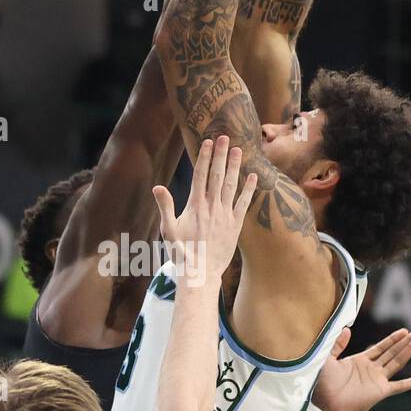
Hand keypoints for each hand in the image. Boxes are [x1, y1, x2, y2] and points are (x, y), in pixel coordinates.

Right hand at [153, 136, 255, 285]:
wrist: (200, 273)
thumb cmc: (182, 252)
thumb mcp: (168, 229)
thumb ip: (165, 206)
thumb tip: (157, 187)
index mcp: (195, 206)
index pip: (200, 175)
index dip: (205, 157)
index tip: (208, 142)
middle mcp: (211, 207)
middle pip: (217, 175)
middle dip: (221, 155)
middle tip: (225, 137)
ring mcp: (225, 216)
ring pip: (230, 185)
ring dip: (234, 166)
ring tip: (238, 149)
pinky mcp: (235, 226)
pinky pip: (243, 203)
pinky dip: (248, 189)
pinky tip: (253, 176)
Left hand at [312, 325, 410, 410]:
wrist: (323, 405)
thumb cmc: (321, 383)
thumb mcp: (327, 359)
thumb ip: (337, 344)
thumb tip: (347, 329)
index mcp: (359, 361)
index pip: (381, 347)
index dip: (393, 339)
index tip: (405, 331)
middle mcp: (371, 369)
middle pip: (393, 352)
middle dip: (407, 341)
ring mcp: (377, 380)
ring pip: (398, 362)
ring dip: (410, 350)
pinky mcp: (379, 392)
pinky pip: (398, 387)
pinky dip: (410, 383)